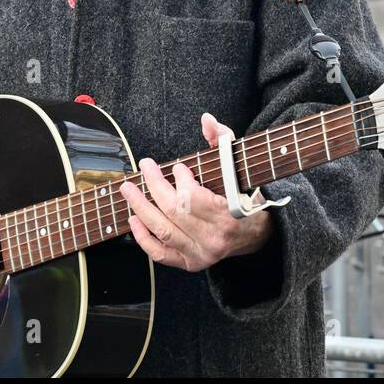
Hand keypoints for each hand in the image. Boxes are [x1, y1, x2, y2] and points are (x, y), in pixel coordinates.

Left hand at [120, 112, 274, 271]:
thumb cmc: (245, 195)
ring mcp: (201, 253)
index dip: (180, 179)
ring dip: (141, 207)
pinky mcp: (190, 263)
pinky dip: (143, 237)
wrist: (255, 233)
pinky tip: (133, 218)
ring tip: (128, 189)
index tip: (177, 167)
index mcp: (229, 215)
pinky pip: (160, 253)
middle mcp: (213, 238)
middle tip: (144, 167)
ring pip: (163, 230)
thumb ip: (223, 139)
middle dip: (154, 185)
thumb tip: (206, 120)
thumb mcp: (238, 165)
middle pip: (173, 211)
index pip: (193, 197)